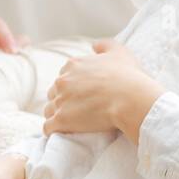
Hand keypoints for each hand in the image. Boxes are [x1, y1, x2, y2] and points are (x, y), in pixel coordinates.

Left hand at [43, 38, 163, 142]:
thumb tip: (94, 45)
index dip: (73, 86)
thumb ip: (105, 45)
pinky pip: (48, 127)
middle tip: (79, 108)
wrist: (130, 99)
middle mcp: (63, 81)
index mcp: (73, 65)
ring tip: (72, 123)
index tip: (84, 94)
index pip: (64, 75)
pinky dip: (54, 130)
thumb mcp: (119, 52)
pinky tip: (63, 132)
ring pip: (50, 110)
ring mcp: (60, 100)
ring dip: (57, 115)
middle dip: (63, 100)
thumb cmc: (128, 76)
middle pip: (55, 92)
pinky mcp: (61, 120)